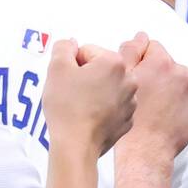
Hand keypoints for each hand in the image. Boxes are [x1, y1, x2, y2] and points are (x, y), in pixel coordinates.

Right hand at [43, 39, 136, 156]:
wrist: (77, 144)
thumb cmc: (68, 107)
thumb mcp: (57, 68)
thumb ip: (63, 48)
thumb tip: (70, 44)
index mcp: (115, 63)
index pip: (87, 51)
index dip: (72, 64)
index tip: (68, 78)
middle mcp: (130, 80)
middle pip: (101, 68)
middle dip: (86, 76)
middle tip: (73, 91)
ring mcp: (131, 101)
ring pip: (108, 87)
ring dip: (95, 91)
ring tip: (81, 105)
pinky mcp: (128, 119)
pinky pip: (112, 106)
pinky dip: (102, 108)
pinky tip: (90, 116)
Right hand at [116, 32, 187, 160]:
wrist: (146, 150)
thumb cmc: (129, 115)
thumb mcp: (122, 79)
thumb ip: (131, 51)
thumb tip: (141, 36)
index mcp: (163, 63)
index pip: (152, 47)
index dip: (139, 59)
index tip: (133, 75)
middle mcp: (182, 75)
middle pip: (165, 65)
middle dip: (154, 73)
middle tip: (140, 92)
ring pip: (175, 83)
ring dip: (165, 89)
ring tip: (149, 106)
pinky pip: (183, 100)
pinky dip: (173, 104)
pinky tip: (159, 115)